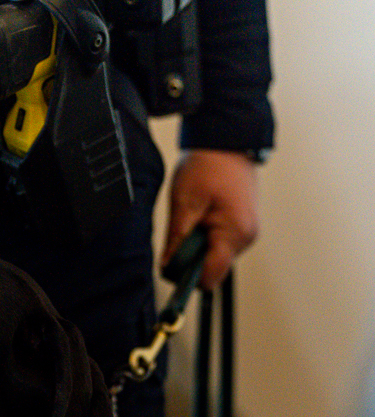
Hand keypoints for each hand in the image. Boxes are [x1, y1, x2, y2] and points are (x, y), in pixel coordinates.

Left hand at [161, 149, 260, 288]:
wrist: (227, 140)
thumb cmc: (209, 164)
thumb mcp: (184, 202)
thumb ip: (176, 238)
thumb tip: (167, 264)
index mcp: (235, 232)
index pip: (211, 276)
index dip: (188, 275)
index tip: (172, 265)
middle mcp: (247, 237)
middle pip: (214, 268)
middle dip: (193, 256)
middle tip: (184, 229)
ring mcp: (248, 232)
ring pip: (217, 256)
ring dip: (200, 245)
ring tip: (195, 216)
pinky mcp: (244, 226)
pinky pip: (222, 243)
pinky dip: (208, 236)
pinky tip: (203, 215)